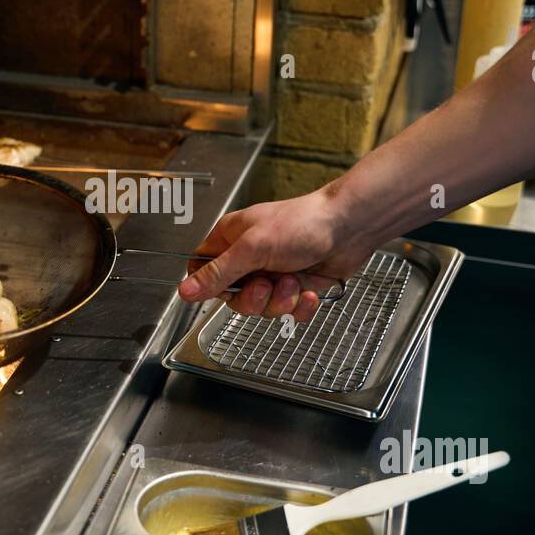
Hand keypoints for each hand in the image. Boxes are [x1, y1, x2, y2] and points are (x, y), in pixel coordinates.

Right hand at [176, 188, 372, 320]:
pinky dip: (300, 306)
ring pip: (260, 308)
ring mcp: (272, 273)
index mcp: (230, 239)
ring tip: (293, 282)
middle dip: (252, 298)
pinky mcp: (295, 287)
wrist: (350, 226)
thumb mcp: (252, 248)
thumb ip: (217, 273)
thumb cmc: (302, 223)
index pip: (201, 269)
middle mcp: (249, 257)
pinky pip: (287, 311)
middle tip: (266, 284)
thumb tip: (185, 291)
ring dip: (279, 300)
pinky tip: (310, 292)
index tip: (223, 290)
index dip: (208, 286)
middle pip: (231, 297)